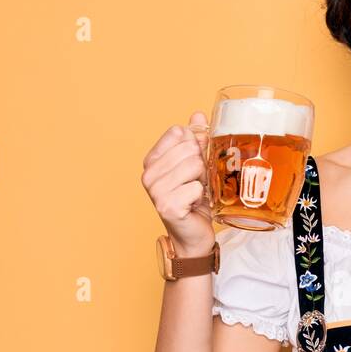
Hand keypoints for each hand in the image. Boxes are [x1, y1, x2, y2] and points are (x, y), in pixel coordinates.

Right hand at [141, 110, 215, 255]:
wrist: (192, 236)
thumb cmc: (193, 201)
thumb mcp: (195, 166)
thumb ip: (195, 140)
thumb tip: (198, 115)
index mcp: (152, 160)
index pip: (178, 133)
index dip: (194, 147)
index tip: (192, 166)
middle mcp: (148, 174)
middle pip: (189, 149)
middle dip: (200, 166)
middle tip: (195, 184)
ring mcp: (156, 191)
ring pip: (194, 166)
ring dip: (202, 181)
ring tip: (195, 194)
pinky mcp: (167, 206)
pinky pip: (196, 187)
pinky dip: (202, 197)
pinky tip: (194, 206)